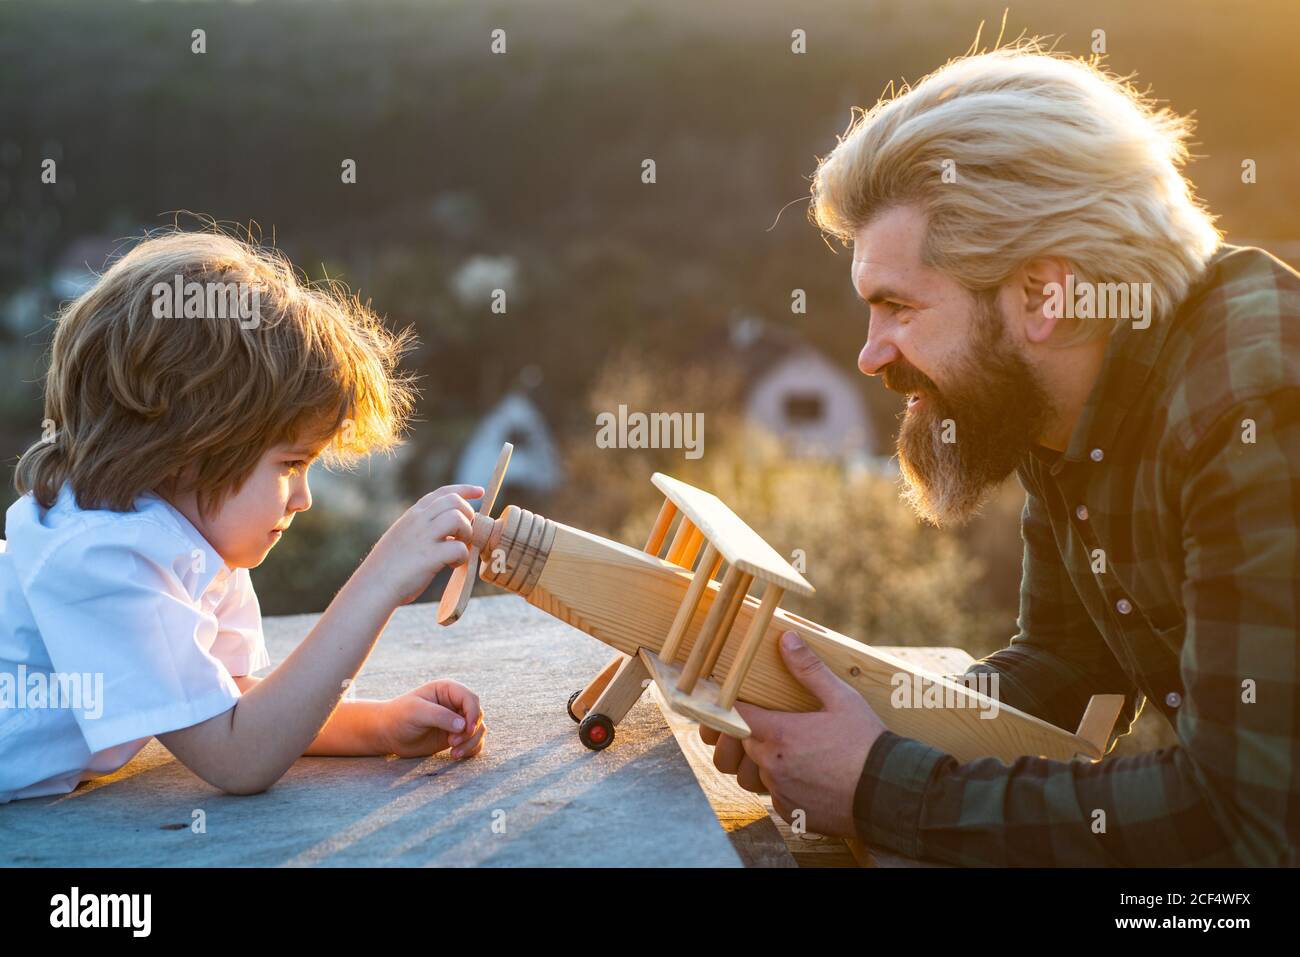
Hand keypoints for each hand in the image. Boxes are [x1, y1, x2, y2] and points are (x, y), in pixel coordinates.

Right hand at [360, 484, 483, 606]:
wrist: (373, 586)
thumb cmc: (389, 567)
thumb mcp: (402, 537)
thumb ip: (422, 529)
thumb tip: (449, 530)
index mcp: (413, 515)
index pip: (442, 492)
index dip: (464, 490)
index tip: (479, 491)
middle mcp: (418, 521)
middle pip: (454, 501)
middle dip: (467, 515)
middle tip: (465, 533)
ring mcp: (423, 537)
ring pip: (458, 519)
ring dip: (466, 534)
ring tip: (458, 548)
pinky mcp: (430, 556)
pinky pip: (458, 548)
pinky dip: (461, 557)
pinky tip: (451, 565)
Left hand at [375, 679, 485, 758]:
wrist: (388, 733)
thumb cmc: (399, 716)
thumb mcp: (417, 712)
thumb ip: (440, 716)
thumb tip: (464, 726)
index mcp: (448, 690)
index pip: (471, 699)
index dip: (473, 713)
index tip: (467, 729)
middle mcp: (455, 704)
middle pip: (477, 715)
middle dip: (470, 731)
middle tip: (452, 743)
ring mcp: (456, 721)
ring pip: (478, 730)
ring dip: (471, 742)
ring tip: (453, 753)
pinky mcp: (455, 736)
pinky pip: (473, 742)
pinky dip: (470, 749)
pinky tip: (455, 755)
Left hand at [698, 631, 886, 837]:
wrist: (889, 793)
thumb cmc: (866, 743)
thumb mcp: (841, 699)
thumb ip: (809, 669)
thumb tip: (786, 639)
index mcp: (780, 734)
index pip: (736, 716)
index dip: (735, 707)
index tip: (743, 701)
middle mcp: (772, 765)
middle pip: (744, 744)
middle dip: (754, 733)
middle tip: (781, 725)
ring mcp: (780, 791)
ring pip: (756, 772)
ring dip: (768, 762)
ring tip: (795, 753)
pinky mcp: (791, 812)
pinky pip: (775, 795)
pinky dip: (786, 786)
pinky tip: (809, 777)